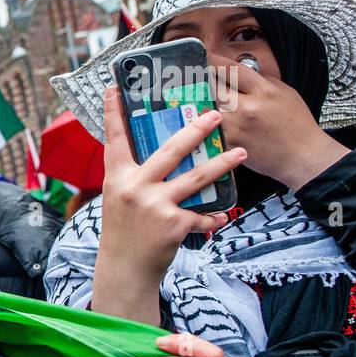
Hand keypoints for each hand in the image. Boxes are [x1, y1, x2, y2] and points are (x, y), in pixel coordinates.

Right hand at [90, 86, 246, 324]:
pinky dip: (213, 217)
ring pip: (196, 178)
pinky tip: (223, 215)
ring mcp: (155, 205)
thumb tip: (157, 155)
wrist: (124, 269)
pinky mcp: (173, 224)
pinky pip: (202, 215)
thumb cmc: (124, 232)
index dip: (114, 114)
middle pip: (169, 151)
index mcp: (118, 178)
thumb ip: (134, 177)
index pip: (115, 140)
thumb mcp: (120, 199)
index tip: (115, 88)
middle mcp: (135, 187)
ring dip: (222, 163)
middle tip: (215, 115)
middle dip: (195, 130)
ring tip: (240, 152)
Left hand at [207, 53, 348, 190]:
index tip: (204, 54)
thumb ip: (262, 80)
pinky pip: (210, 128)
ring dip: (202, 102)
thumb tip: (241, 71)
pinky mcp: (229, 144)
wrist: (303, 157)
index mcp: (264, 91)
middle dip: (204, 81)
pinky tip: (202, 120)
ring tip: (197, 98)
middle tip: (195, 76)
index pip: (232, 70)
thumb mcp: (286, 94)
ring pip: (208, 108)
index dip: (214, 60)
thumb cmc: (297, 125)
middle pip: (214, 87)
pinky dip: (205, 123)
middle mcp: (247, 108)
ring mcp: (236, 127)